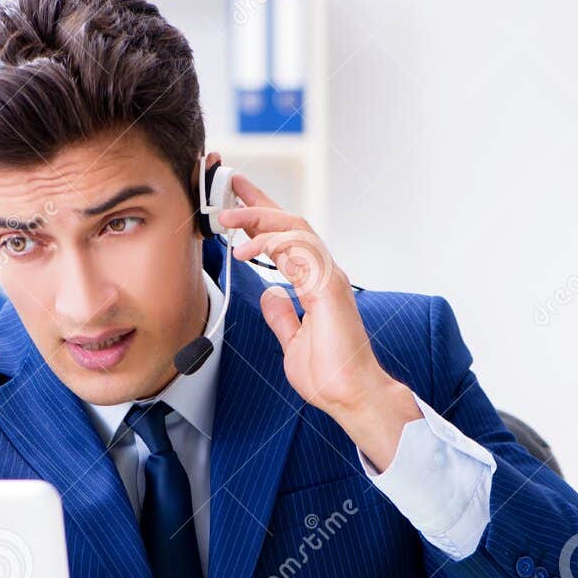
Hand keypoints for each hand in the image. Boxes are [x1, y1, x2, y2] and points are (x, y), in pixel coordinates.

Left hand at [216, 176, 420, 470]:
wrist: (351, 394)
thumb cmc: (329, 375)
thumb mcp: (292, 341)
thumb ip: (282, 316)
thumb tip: (270, 293)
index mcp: (315, 284)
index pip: (285, 241)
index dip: (260, 219)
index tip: (236, 203)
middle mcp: (324, 273)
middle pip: (291, 222)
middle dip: (259, 201)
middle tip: (231, 183)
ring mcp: (329, 276)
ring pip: (296, 227)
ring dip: (259, 217)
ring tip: (227, 216)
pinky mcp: (329, 286)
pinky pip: (301, 249)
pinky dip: (271, 242)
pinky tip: (246, 248)